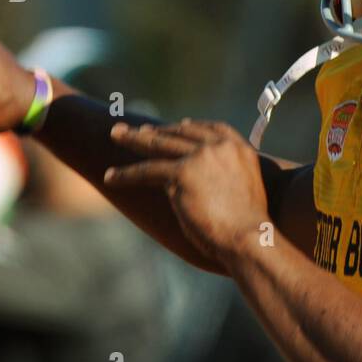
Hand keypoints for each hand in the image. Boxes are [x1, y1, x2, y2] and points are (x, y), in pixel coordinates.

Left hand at [104, 120, 270, 268]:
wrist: (249, 237)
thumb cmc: (250, 227)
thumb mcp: (246, 191)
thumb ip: (230, 178)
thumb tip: (210, 186)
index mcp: (240, 149)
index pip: (213, 128)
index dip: (192, 127)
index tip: (179, 125)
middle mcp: (220, 147)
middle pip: (181, 132)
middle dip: (158, 130)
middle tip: (138, 128)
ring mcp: (200, 157)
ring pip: (159, 144)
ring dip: (134, 138)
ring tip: (115, 133)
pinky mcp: (181, 173)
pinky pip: (147, 170)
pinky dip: (126, 174)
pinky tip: (111, 177)